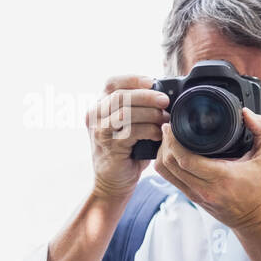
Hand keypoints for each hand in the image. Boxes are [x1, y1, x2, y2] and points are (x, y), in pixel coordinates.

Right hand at [87, 75, 169, 198]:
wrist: (114, 181)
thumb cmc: (127, 151)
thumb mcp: (130, 125)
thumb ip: (139, 109)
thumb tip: (165, 96)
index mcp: (100, 106)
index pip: (112, 83)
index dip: (133, 79)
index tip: (153, 81)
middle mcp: (95, 116)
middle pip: (120, 96)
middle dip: (147, 96)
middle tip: (165, 101)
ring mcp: (100, 131)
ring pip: (125, 112)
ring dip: (150, 114)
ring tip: (165, 119)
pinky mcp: (109, 146)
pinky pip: (131, 132)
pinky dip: (149, 130)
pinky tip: (159, 133)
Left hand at [154, 107, 260, 231]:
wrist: (255, 217)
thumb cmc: (260, 186)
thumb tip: (246, 113)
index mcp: (221, 177)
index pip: (185, 159)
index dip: (173, 140)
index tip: (173, 124)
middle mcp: (204, 188)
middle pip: (169, 163)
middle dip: (165, 142)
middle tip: (169, 126)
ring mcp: (195, 194)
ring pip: (164, 171)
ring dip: (162, 152)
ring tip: (168, 138)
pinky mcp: (191, 196)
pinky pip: (168, 178)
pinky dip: (165, 163)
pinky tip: (171, 151)